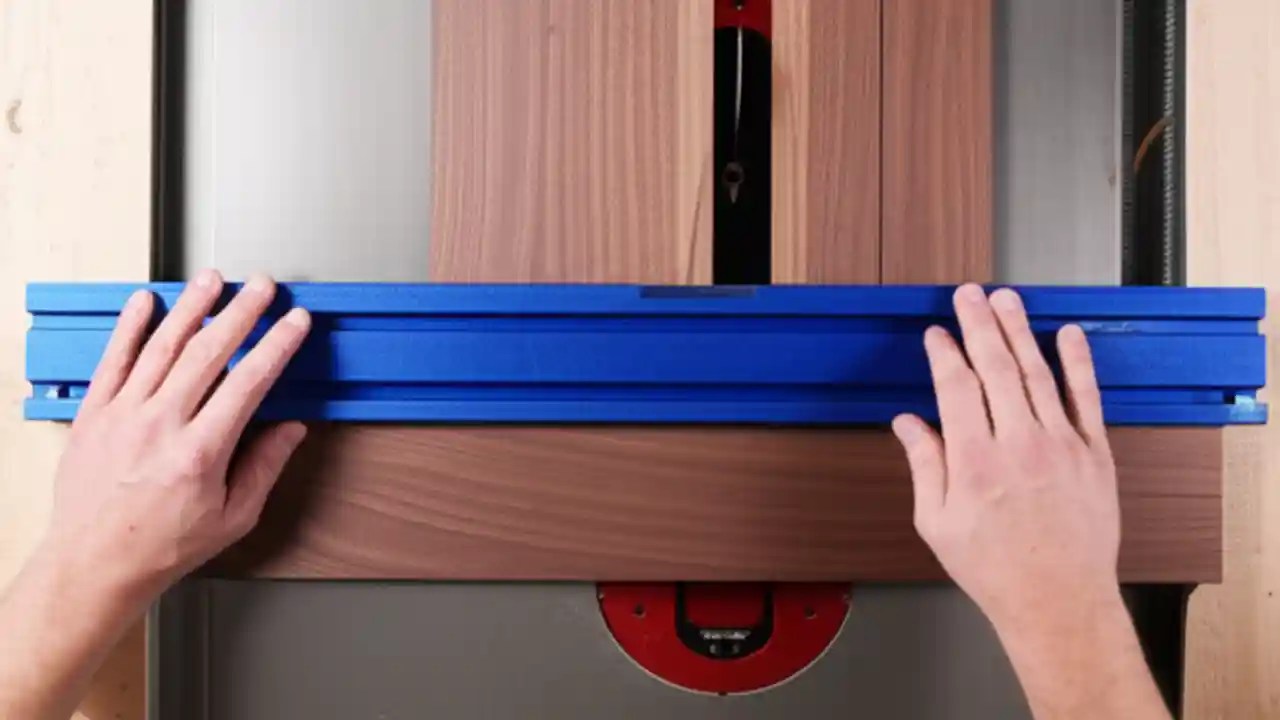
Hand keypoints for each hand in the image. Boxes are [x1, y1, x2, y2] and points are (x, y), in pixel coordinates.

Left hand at [44, 270, 310, 606]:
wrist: (94, 564)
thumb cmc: (162, 546)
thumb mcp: (233, 518)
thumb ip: (264, 468)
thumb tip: (291, 429)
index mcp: (201, 452)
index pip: (249, 382)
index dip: (277, 345)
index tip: (295, 322)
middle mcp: (161, 425)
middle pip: (208, 352)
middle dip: (241, 312)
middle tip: (261, 286)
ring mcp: (123, 415)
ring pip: (163, 346)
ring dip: (192, 308)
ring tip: (212, 280)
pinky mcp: (95, 414)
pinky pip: (113, 360)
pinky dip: (129, 327)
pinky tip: (145, 302)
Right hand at [891, 284, 1120, 630]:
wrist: (1058, 601)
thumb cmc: (995, 569)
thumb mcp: (938, 523)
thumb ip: (925, 466)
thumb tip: (908, 424)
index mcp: (975, 461)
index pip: (956, 388)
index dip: (944, 354)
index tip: (936, 333)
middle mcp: (1019, 444)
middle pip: (996, 368)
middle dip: (978, 325)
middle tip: (967, 295)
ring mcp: (1061, 446)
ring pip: (1038, 373)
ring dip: (1019, 332)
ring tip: (1006, 300)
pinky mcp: (1093, 454)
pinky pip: (1086, 398)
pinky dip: (1078, 363)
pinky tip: (1067, 335)